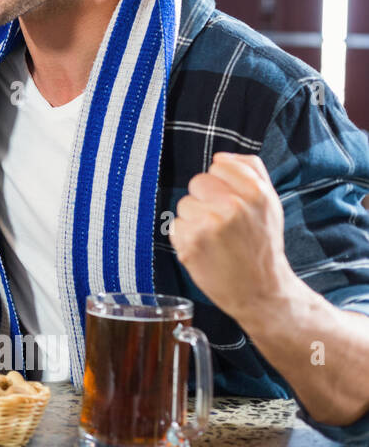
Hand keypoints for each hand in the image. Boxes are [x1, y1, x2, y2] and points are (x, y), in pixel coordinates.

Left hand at [169, 152, 297, 319]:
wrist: (260, 290)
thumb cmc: (261, 244)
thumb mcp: (269, 203)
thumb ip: (251, 171)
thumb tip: (220, 155)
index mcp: (256, 192)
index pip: (219, 163)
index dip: (222, 182)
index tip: (231, 201)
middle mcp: (234, 205)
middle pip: (198, 181)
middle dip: (206, 199)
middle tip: (222, 223)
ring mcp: (210, 223)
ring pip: (185, 204)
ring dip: (194, 219)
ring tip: (215, 239)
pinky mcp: (191, 242)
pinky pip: (175, 225)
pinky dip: (185, 238)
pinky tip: (204, 250)